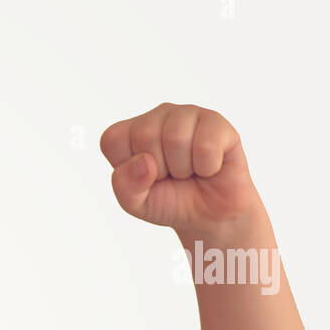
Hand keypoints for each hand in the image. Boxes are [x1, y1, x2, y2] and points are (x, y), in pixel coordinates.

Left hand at [100, 103, 261, 235]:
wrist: (210, 214)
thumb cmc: (170, 201)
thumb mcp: (136, 203)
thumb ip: (126, 186)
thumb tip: (143, 161)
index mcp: (129, 132)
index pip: (112, 140)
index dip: (129, 170)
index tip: (145, 178)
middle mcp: (156, 116)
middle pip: (146, 134)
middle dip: (159, 169)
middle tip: (171, 176)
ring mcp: (187, 115)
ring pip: (176, 137)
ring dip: (184, 169)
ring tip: (190, 171)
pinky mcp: (217, 122)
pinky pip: (206, 145)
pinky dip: (208, 167)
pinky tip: (210, 167)